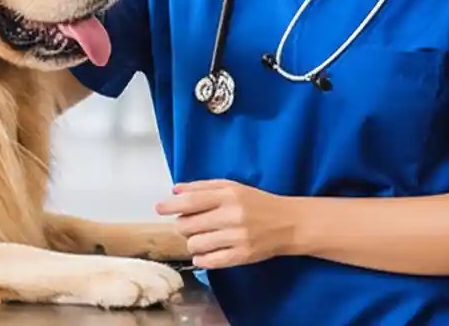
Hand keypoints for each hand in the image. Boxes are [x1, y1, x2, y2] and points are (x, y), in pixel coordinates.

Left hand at [154, 179, 298, 269]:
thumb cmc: (257, 203)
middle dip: (182, 225)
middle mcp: (231, 215)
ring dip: (192, 242)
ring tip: (202, 238)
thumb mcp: (233, 187)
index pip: (191, 201)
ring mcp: (237, 237)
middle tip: (190, 224)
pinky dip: (201, 258)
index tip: (160, 208)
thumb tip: (175, 190)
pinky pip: (210, 261)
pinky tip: (205, 253)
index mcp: (228, 195)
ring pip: (195, 244)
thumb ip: (203, 187)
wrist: (289, 223)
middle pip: (188, 225)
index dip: (171, 206)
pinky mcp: (242, 256)